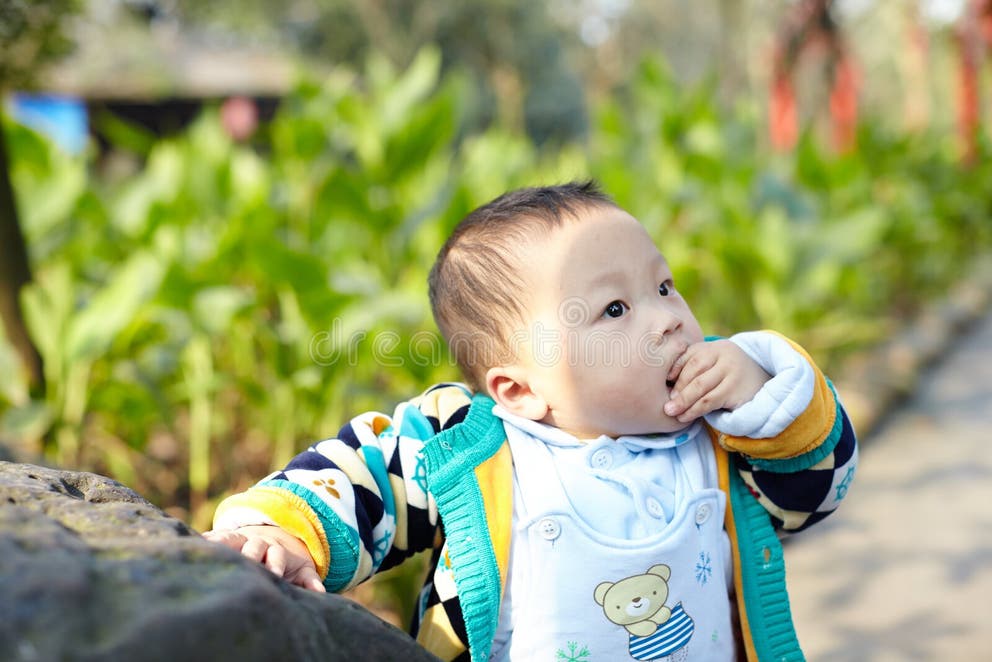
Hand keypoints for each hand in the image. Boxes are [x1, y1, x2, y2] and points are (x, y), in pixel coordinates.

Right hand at [202, 525, 325, 592]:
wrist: (278, 539)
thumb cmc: (289, 564)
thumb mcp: (302, 570)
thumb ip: (309, 580)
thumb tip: (321, 594)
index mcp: (277, 552)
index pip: (276, 557)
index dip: (274, 566)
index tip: (273, 576)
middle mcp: (259, 543)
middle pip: (254, 547)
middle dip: (250, 556)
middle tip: (244, 565)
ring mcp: (243, 539)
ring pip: (233, 538)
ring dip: (224, 542)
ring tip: (211, 548)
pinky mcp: (228, 538)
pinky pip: (217, 535)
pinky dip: (209, 538)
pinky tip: (197, 541)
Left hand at [663, 340, 770, 423]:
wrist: (762, 384)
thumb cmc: (727, 375)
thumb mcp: (713, 364)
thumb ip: (692, 365)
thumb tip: (665, 380)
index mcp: (715, 347)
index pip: (689, 356)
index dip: (674, 369)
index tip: (663, 383)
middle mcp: (724, 355)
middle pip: (694, 371)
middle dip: (678, 389)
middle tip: (665, 403)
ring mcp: (732, 372)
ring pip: (701, 387)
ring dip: (683, 402)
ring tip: (671, 412)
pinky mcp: (736, 390)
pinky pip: (710, 401)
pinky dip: (695, 410)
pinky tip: (686, 416)